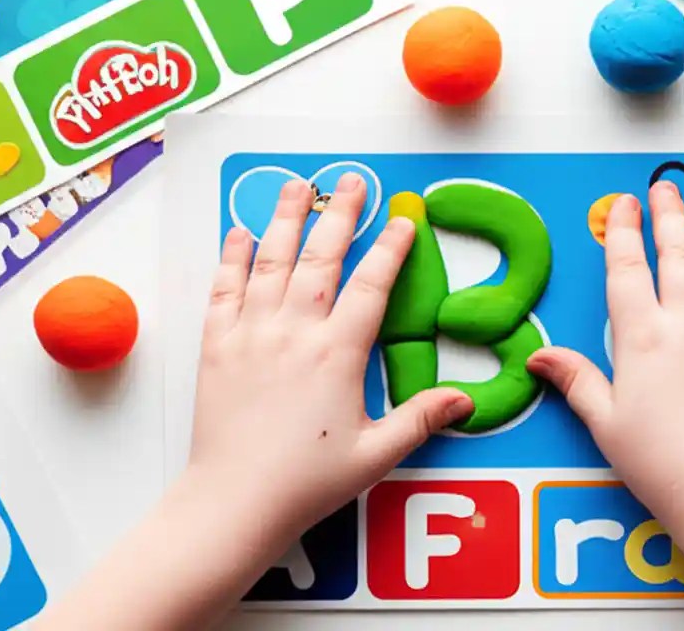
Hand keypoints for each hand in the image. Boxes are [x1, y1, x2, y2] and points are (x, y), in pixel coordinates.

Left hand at [189, 173, 472, 543]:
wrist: (233, 502)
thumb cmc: (307, 482)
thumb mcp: (376, 454)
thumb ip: (420, 419)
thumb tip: (467, 399)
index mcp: (337, 354)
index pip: (371, 286)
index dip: (390, 249)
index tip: (403, 220)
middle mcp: (294, 333)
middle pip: (320, 258)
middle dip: (339, 214)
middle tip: (350, 180)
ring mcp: (250, 335)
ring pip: (270, 262)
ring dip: (285, 219)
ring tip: (297, 186)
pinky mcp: (216, 347)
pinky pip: (223, 290)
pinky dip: (231, 257)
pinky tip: (238, 233)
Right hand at [527, 182, 683, 542]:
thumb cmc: (658, 462)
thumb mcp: (605, 420)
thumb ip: (576, 379)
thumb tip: (538, 355)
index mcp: (642, 338)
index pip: (627, 270)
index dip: (621, 231)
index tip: (622, 205)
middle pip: (676, 255)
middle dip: (669, 215)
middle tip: (666, 187)